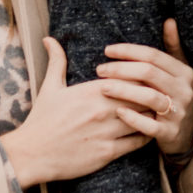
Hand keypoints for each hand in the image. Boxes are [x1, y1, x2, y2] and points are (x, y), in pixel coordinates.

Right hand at [2, 38, 149, 186]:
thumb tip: (49, 38)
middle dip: (151, 94)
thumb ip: (56, 61)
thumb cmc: (41, 120)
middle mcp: (102, 109)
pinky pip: (138, 141)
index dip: (142, 76)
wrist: (32, 154)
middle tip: (160, 93)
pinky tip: (148, 130)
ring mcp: (107, 131)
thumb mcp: (49, 88)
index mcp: (91, 90)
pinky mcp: (108, 152)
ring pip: (144, 118)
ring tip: (158, 112)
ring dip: (151, 114)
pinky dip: (146, 135)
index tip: (148, 77)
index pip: (130, 77)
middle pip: (142, 96)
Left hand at [96, 19, 192, 156]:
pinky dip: (133, 118)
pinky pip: (150, 126)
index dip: (128, 51)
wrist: (187, 136)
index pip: (153, 55)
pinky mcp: (170, 133)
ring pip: (149, 96)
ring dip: (123, 90)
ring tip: (102, 87)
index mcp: (184, 72)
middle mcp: (184, 90)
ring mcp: (179, 113)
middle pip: (149, 72)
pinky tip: (117, 111)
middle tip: (99, 69)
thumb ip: (173, 47)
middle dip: (121, 69)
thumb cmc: (175, 98)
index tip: (107, 50)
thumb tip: (170, 20)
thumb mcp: (178, 73)